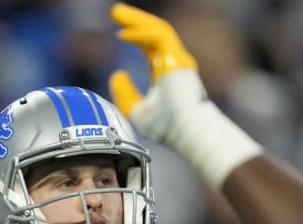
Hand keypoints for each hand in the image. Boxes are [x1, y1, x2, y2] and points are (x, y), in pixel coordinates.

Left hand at [108, 1, 204, 148]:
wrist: (186, 133)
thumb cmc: (169, 128)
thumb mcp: (137, 111)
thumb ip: (125, 94)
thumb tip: (118, 74)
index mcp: (166, 74)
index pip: (152, 48)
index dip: (137, 37)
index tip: (120, 34)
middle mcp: (174, 64)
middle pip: (155, 34)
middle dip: (135, 21)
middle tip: (116, 12)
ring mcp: (179, 60)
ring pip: (159, 30)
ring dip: (137, 19)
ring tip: (117, 12)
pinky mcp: (179, 58)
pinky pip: (160, 37)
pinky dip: (141, 33)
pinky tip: (125, 34)